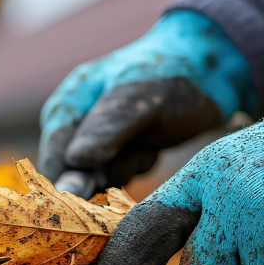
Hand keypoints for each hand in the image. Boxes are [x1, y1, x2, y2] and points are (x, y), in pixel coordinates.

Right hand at [39, 10, 255, 197]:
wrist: (210, 72)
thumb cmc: (174, 76)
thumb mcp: (141, 101)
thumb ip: (107, 129)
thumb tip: (75, 161)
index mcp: (68, 105)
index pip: (53, 160)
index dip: (70, 184)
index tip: (98, 192)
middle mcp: (76, 125)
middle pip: (73, 176)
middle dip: (105, 175)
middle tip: (139, 153)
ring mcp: (97, 140)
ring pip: (98, 180)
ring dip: (125, 171)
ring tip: (148, 145)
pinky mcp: (119, 152)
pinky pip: (118, 177)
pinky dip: (137, 169)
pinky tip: (152, 148)